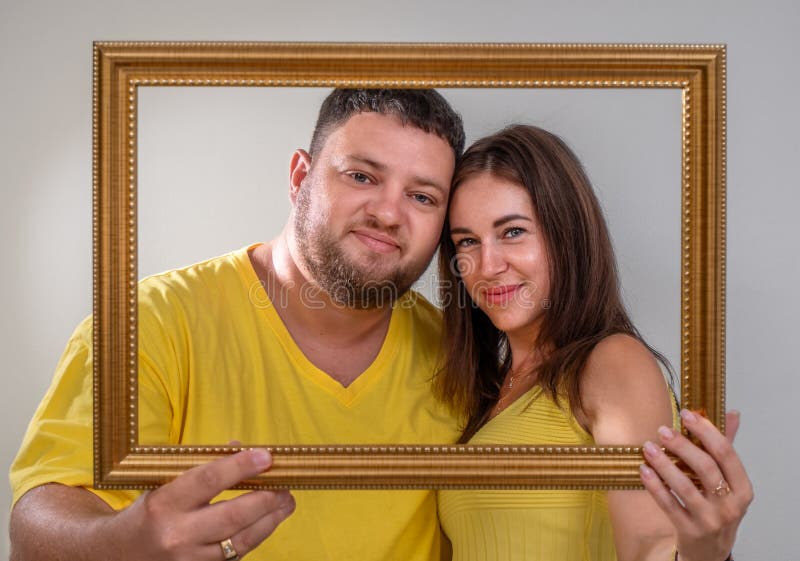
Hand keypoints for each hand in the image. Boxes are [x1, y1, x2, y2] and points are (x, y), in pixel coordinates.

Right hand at [108, 448, 294, 560]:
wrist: (115, 555)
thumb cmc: (149, 512)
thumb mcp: (165, 483)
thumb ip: (205, 466)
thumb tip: (243, 448)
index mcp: (164, 503)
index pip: (209, 480)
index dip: (241, 466)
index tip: (267, 456)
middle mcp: (175, 535)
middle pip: (233, 516)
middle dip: (267, 499)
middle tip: (286, 486)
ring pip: (240, 542)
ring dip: (270, 521)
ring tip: (286, 504)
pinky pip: (234, 557)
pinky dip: (254, 538)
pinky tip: (266, 524)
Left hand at [639, 410, 752, 560]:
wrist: (710, 552)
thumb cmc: (718, 509)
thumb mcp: (728, 483)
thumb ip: (725, 449)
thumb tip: (732, 413)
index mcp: (742, 489)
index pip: (726, 454)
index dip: (706, 431)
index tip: (687, 414)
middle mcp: (730, 505)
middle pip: (706, 468)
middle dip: (683, 445)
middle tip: (663, 430)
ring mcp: (710, 520)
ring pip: (685, 486)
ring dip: (664, 464)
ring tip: (648, 447)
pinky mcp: (690, 531)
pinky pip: (669, 505)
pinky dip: (655, 486)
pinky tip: (644, 470)